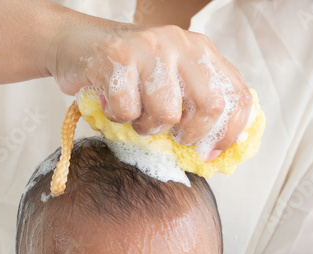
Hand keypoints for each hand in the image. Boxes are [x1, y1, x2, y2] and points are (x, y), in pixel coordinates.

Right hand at [48, 18, 252, 159]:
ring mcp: (149, 48)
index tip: (211, 152)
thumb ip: (197, 105)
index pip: (236, 95)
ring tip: (136, 115)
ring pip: (166, 113)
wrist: (76, 44)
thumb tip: (217, 152)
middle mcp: (180, 43)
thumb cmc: (129, 74)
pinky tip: (112, 102)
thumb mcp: (171, 80)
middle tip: (174, 138)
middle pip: (210, 106)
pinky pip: (129, 111)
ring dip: (148, 127)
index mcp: (201, 50)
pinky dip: (119, 118)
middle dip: (192, 134)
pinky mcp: (117, 58)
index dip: (230, 132)